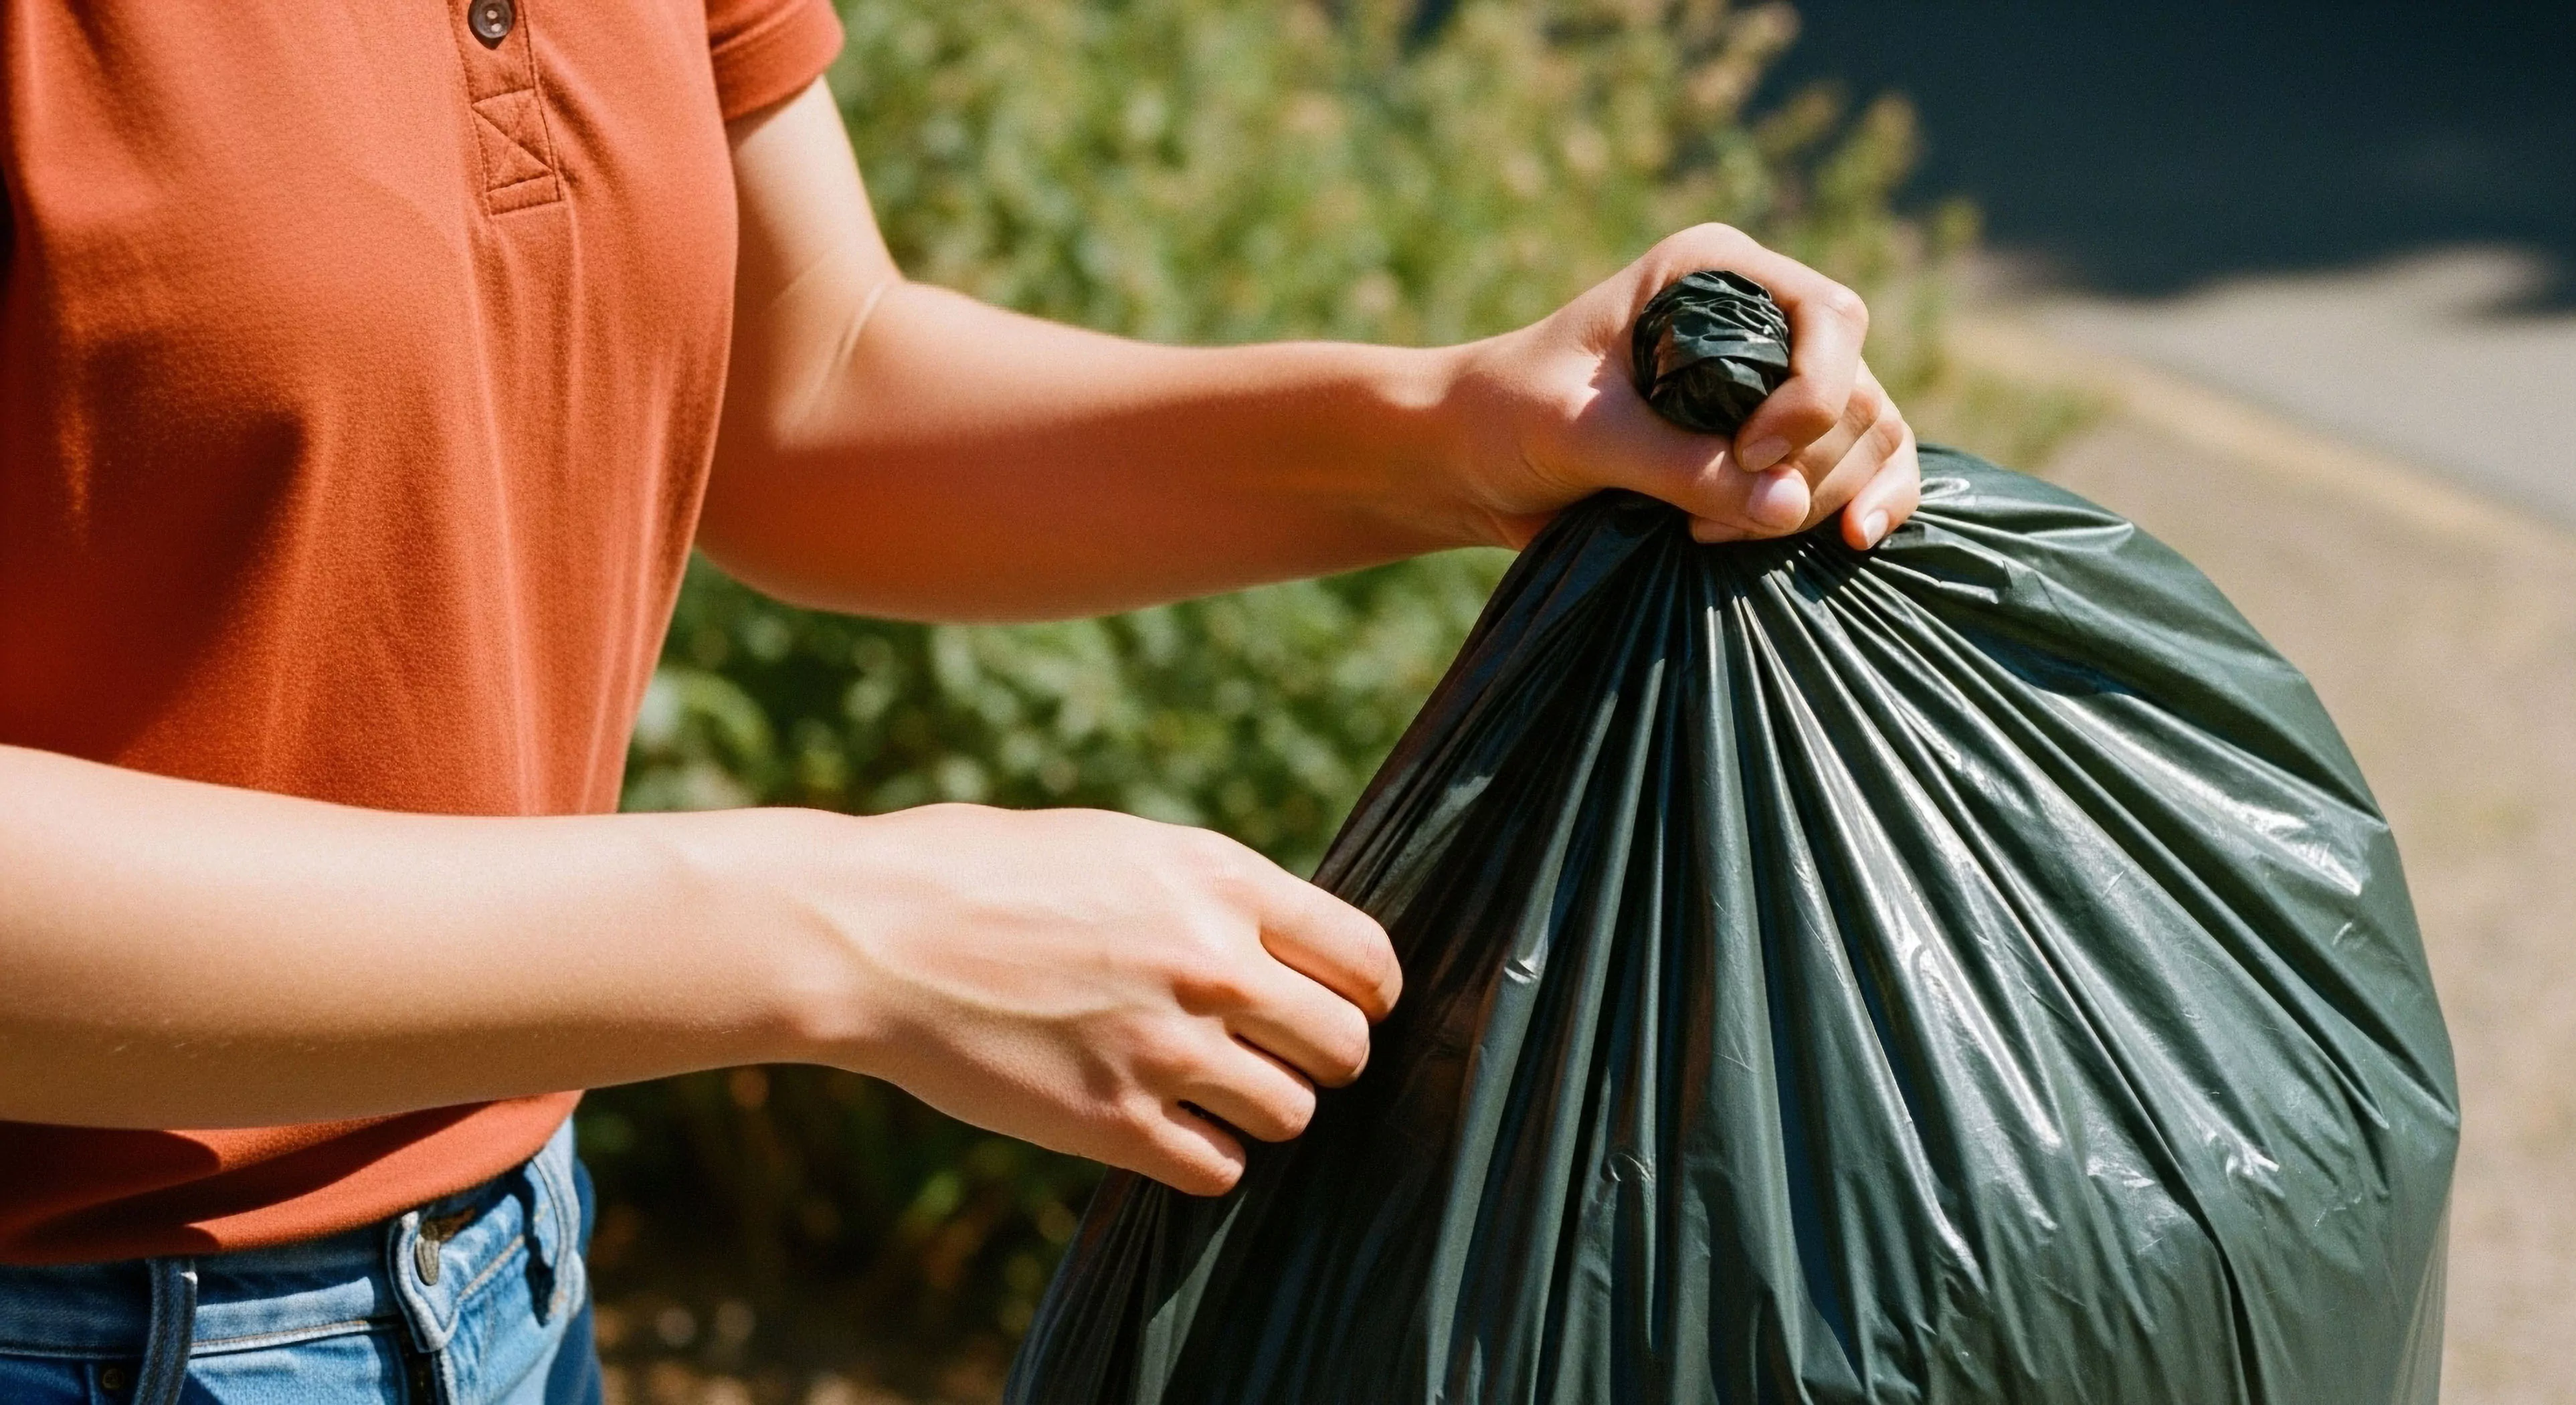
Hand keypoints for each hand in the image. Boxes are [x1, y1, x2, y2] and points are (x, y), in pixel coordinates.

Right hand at [770, 803, 1399, 1195]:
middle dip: (1319, 1055)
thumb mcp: (1123, 847)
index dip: (1367, 993)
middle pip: (1345, 1046)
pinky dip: (1206, 1156)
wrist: (875, 932)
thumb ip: (1213, 895)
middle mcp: (1211, 964)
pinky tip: (1163, 1124)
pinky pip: (1221, 1168)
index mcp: (1220, 880)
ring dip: (1263, 1109)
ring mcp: (1165, 1048)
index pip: (1365, 958)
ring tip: (1208, 1087)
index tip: (1343, 1005)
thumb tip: (1284, 946)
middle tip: (1272, 1054)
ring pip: (1295, 1114)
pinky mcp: (1113, 1123)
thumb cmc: (988, 874)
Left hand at [1445, 224, 1920, 549]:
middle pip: (1857, 387)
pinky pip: (1859, 470)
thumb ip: (1679, 466)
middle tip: (1715, 522)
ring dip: (1826, 498)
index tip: (1747, 453)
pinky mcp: (1771, 448)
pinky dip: (1867, 504)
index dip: (1813, 396)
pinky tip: (1849, 544)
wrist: (1468, 459)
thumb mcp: (1582, 434)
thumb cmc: (1507, 418)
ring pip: (1869, 434)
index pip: (1828, 319)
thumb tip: (1791, 508)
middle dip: (1813, 465)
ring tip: (1726, 539)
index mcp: (1714, 276)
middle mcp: (1758, 318)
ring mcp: (1773, 384)